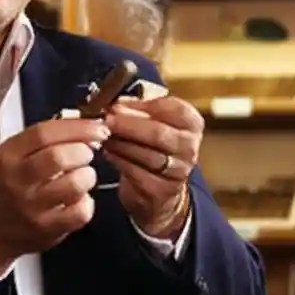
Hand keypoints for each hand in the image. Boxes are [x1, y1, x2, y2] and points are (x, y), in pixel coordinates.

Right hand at [0, 118, 110, 278]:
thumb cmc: (10, 186)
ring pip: (75, 184)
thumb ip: (44, 140)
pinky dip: (86, 203)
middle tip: (86, 154)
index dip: (77, 128)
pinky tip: (78, 200)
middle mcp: (17, 180)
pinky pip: (80, 212)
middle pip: (59, 157)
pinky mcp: (46, 229)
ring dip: (87, 176)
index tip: (97, 128)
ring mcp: (31, 207)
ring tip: (82, 176)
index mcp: (9, 155)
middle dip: (83, 151)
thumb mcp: (15, 156)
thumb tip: (85, 126)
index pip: (44, 133)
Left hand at [103, 96, 202, 238]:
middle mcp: (189, 146)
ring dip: (119, 143)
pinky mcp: (162, 190)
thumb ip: (138, 109)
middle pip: (158, 133)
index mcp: (191, 123)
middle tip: (106, 120)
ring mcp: (179, 170)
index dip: (141, 106)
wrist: (160, 187)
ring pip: (145, 154)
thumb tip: (116, 103)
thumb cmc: (152, 145)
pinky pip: (136, 172)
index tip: (117, 104)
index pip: (172, 108)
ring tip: (103, 136)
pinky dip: (119, 160)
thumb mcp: (152, 121)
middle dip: (127, 125)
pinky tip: (108, 152)